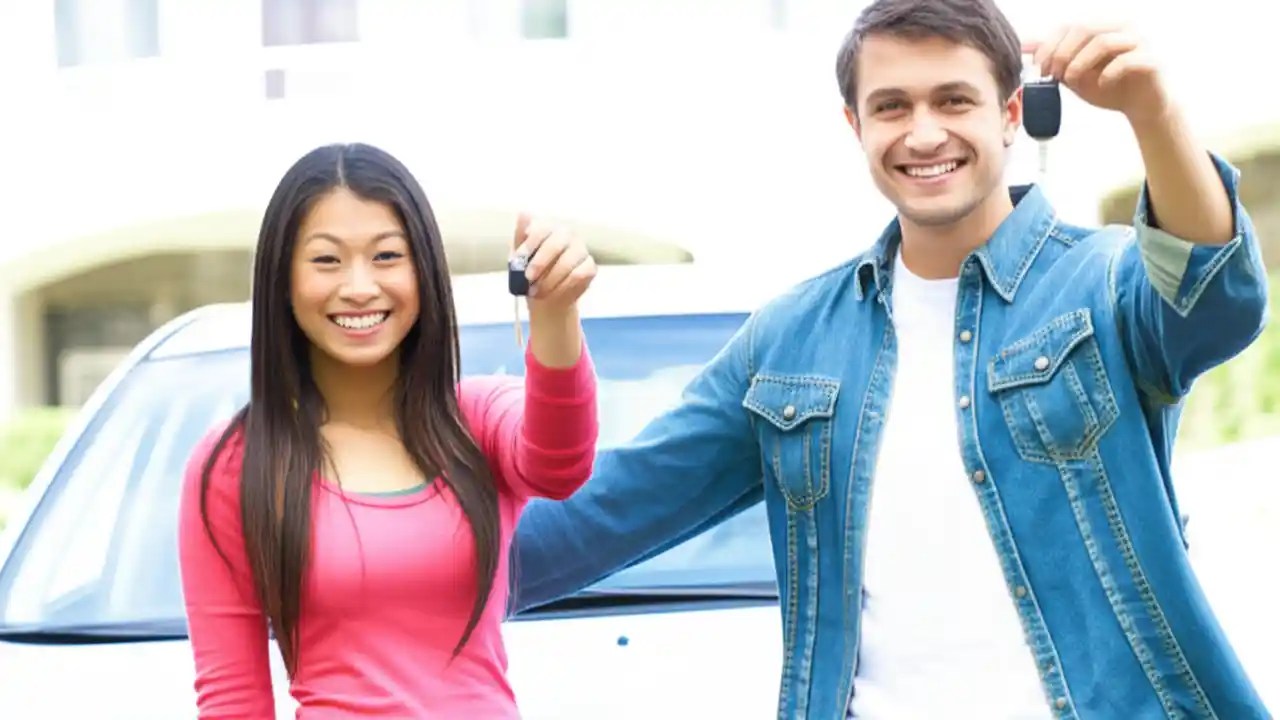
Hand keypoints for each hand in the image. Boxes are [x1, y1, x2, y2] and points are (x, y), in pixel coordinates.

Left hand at [511, 213, 596, 310]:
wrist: (544, 295)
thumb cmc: (531, 271)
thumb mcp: (520, 255)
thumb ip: (521, 236)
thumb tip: (523, 212)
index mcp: (549, 228)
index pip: (541, 230)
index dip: (529, 245)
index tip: (518, 260)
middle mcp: (568, 235)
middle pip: (555, 244)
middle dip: (539, 263)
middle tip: (527, 279)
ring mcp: (581, 250)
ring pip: (566, 263)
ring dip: (549, 280)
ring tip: (536, 292)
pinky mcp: (590, 267)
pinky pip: (577, 276)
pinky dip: (562, 287)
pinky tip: (552, 293)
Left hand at [1024, 24, 1170, 126]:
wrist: (1141, 106)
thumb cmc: (1108, 86)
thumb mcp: (1074, 73)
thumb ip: (1054, 59)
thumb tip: (1024, 46)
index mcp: (1101, 28)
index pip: (1069, 26)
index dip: (1049, 45)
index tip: (1039, 67)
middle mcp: (1120, 29)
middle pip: (1084, 29)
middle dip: (1062, 53)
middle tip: (1054, 76)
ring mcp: (1138, 42)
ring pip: (1104, 41)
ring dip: (1081, 62)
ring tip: (1072, 81)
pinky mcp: (1151, 60)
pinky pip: (1128, 60)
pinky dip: (1109, 73)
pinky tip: (1102, 84)